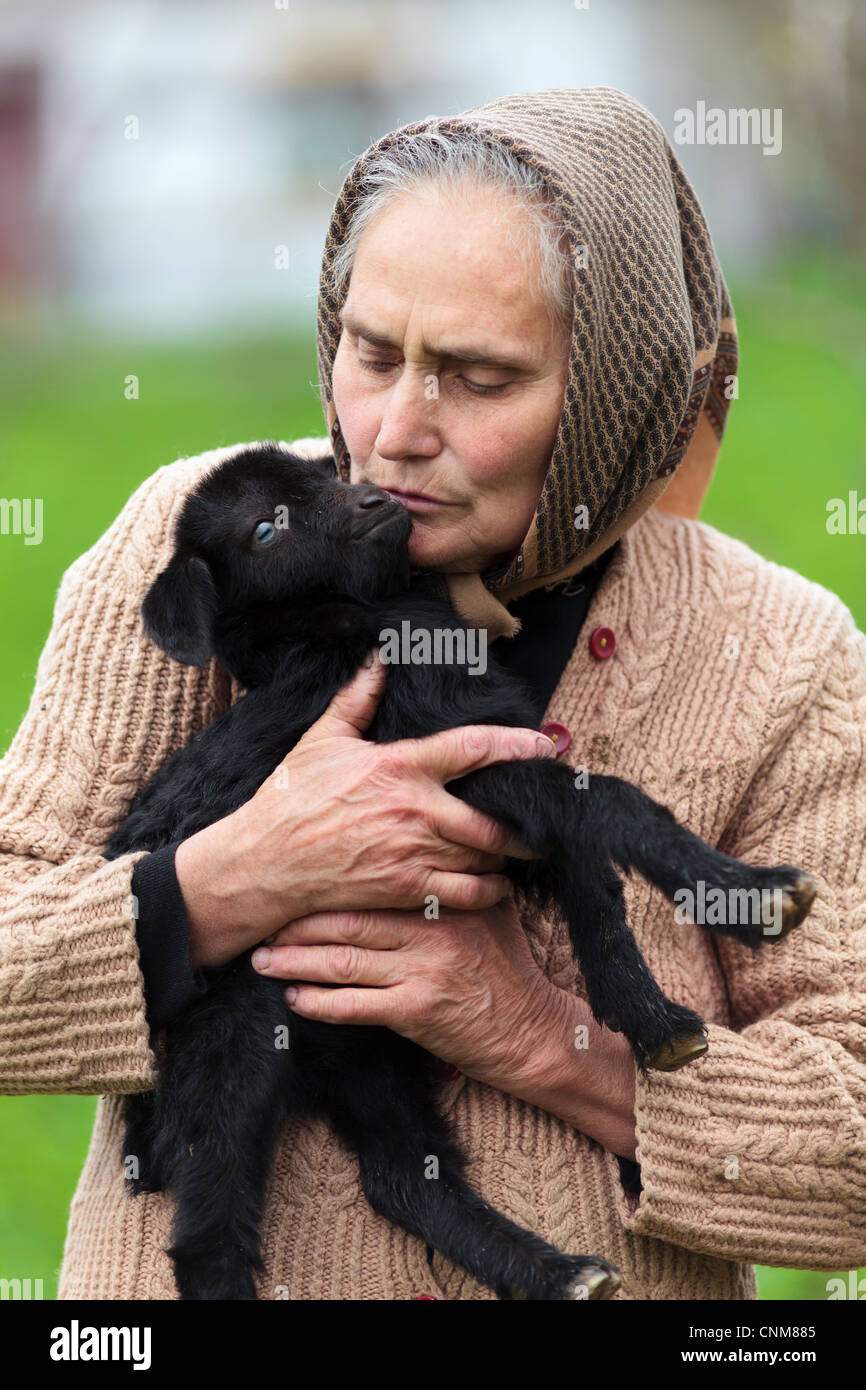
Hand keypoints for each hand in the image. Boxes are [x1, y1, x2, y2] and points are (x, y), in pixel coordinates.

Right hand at [177, 650, 555, 968]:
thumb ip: (357, 699)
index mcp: (400, 767)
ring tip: (523, 848)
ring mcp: (413, 855)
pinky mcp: (407, 891)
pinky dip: (490, 892)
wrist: (265, 862)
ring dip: (509, 854)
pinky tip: (497, 885)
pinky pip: (467, 895)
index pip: (473, 749)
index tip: (546, 746)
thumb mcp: (322, 740)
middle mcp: (415, 811)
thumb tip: (377, 658)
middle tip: (548, 815)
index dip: (516, 746)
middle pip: (494, 818)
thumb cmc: (290, 799)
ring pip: (485, 858)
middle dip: (528, 819)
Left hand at [251, 894, 636, 1157]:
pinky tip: (295, 999)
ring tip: (263, 960)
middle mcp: (431, 929)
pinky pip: (355, 1006)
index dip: (328, 885)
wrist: (531, 1029)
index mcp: (444, 898)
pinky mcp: (417, 1012)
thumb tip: (419, 843)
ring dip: (296, 962)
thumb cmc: (506, 967)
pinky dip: (320, 1003)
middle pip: (348, 921)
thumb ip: (456, 880)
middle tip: (263, 921)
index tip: (294, 883)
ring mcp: (423, 971)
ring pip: (343, 962)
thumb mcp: (491, 909)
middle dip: (299, 923)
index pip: (374, 884)